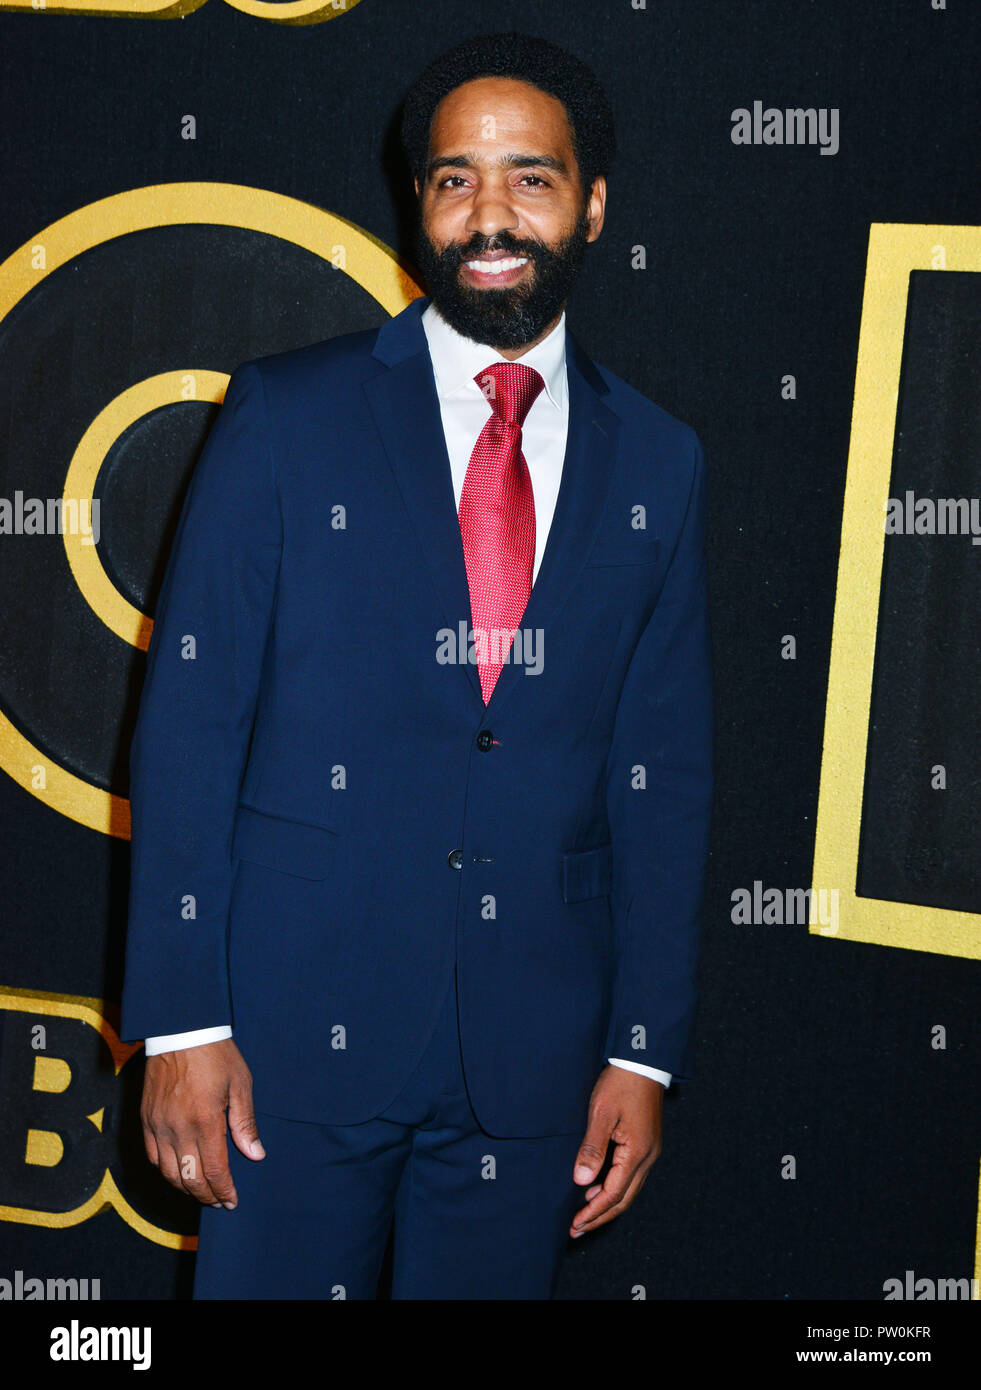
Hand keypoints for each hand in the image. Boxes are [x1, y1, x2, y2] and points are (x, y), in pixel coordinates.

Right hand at [140, 1038, 263, 1208]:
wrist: (181, 1029)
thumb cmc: (215, 1054)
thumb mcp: (240, 1083)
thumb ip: (245, 1123)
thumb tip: (255, 1154)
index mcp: (204, 1120)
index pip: (214, 1171)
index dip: (224, 1191)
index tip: (232, 1201)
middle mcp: (177, 1128)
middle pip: (189, 1179)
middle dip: (206, 1196)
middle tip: (219, 1202)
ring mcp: (158, 1125)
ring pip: (168, 1172)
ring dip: (185, 1188)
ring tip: (201, 1192)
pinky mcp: (145, 1119)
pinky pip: (151, 1156)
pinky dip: (165, 1171)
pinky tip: (179, 1171)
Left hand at [570, 1065, 663, 1236]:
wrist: (642, 1062)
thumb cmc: (620, 1084)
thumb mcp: (601, 1113)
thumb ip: (592, 1148)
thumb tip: (582, 1181)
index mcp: (637, 1152)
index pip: (614, 1193)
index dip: (594, 1212)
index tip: (576, 1224)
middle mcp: (648, 1157)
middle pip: (624, 1199)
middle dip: (600, 1217)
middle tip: (577, 1230)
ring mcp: (649, 1151)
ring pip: (629, 1190)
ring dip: (607, 1205)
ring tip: (584, 1215)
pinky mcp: (645, 1144)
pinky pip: (630, 1176)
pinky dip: (614, 1189)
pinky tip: (597, 1189)